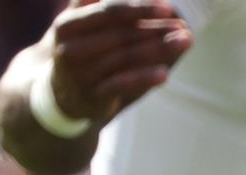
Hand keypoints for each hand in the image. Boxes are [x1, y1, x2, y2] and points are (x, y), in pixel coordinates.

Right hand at [48, 0, 190, 124]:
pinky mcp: (94, 95)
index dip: (139, 8)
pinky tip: (165, 74)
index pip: (109, 12)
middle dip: (156, 29)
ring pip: (126, 58)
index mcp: (68, 25)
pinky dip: (144, 78)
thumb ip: (92, 3)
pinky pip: (123, 84)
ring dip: (159, 50)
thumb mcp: (78, 24)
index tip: (168, 7)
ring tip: (184, 42)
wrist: (60, 93)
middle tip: (184, 28)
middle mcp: (72, 48)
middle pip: (122, 35)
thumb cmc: (80, 51)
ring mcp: (82, 73)